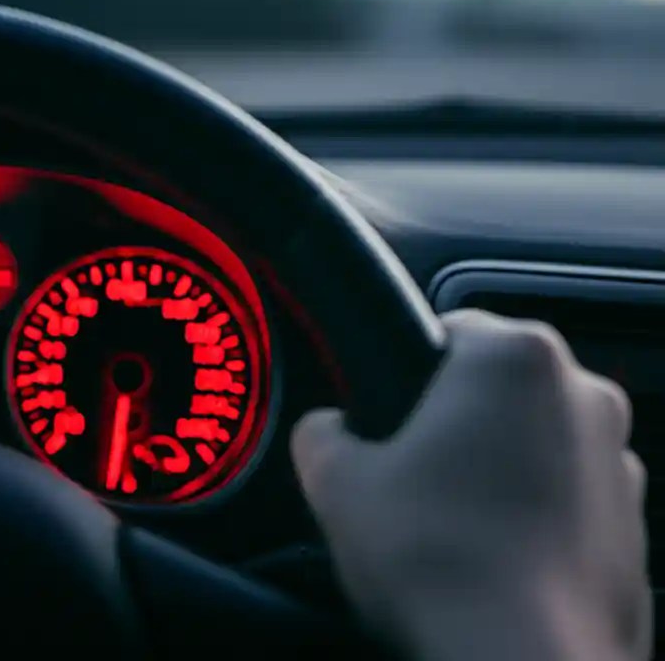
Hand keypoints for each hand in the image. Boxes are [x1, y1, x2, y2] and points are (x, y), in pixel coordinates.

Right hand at [292, 309, 650, 660]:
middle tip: (403, 479)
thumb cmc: (437, 560)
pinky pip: (566, 502)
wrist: (520, 660)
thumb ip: (322, 433)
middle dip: (452, 423)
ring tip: (445, 528)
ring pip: (534, 445)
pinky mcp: (635, 527)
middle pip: (495, 388)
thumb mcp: (336, 482)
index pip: (448, 328)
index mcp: (515, 356)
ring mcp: (621, 463)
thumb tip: (327, 430)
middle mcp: (584, 394)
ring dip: (495, 471)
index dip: (403, 373)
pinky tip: (486, 561)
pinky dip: (531, 520)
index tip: (382, 419)